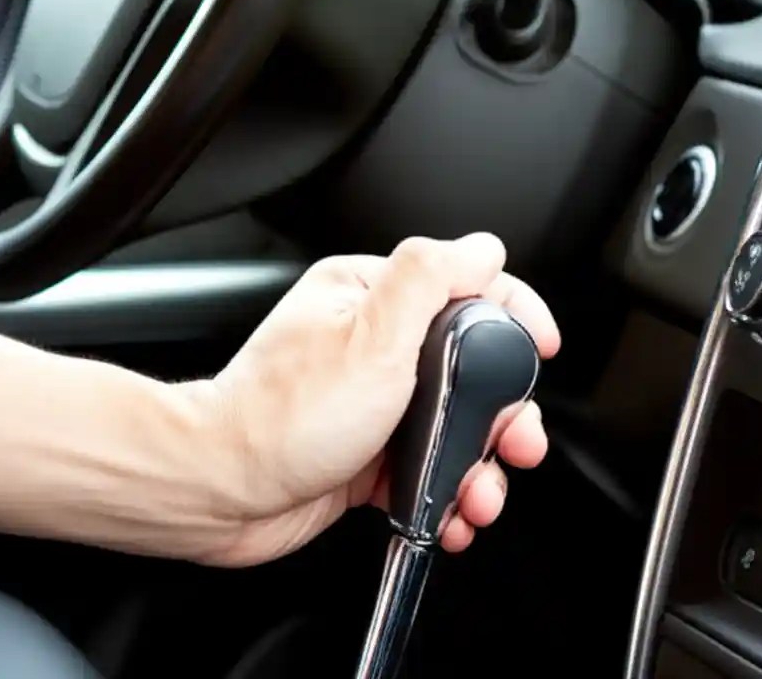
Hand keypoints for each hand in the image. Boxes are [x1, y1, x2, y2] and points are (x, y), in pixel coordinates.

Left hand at [202, 233, 559, 566]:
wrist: (221, 493)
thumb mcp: (371, 335)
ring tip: (479, 495)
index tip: (541, 349)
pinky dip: (446, 495)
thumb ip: (430, 280)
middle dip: (505, 415)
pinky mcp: (366, 455)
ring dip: (480, 468)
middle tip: (517, 444)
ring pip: (455, 429)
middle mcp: (372, 346)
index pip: (465, 290)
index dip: (515, 319)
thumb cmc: (280, 417)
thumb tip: (482, 247)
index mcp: (371, 298)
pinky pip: (426, 471)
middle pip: (472, 370)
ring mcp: (371, 403)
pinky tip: (450, 515)